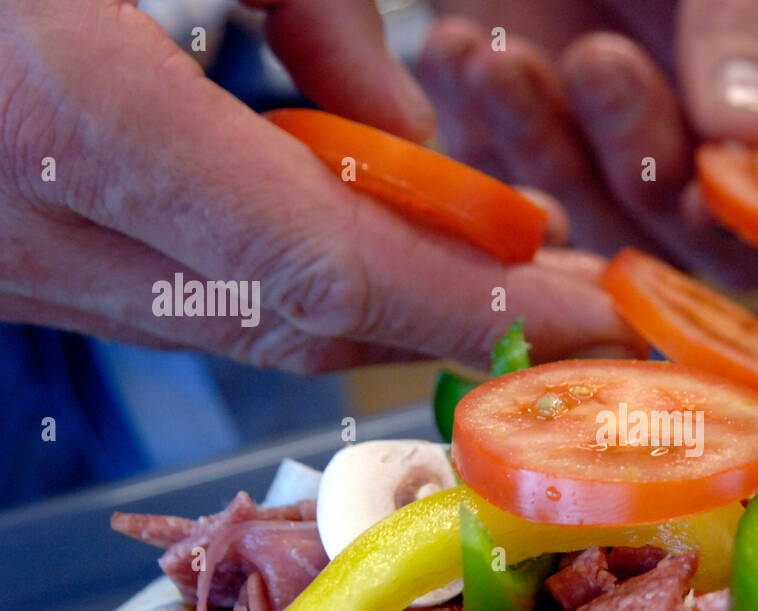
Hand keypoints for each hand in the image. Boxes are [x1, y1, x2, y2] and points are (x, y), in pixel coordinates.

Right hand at [0, 0, 643, 372]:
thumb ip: (313, 15)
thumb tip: (411, 146)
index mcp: (68, 110)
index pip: (325, 260)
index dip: (471, 298)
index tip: (591, 312)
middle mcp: (21, 223)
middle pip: (293, 320)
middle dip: (443, 316)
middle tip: (560, 294)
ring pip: (233, 325)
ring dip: (371, 302)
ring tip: (476, 257)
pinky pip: (169, 298)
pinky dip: (279, 279)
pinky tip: (344, 227)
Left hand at [417, 0, 757, 286]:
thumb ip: (747, 21)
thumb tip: (748, 135)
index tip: (712, 183)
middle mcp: (748, 153)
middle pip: (712, 241)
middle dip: (644, 160)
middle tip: (598, 62)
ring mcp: (648, 168)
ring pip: (609, 235)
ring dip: (551, 153)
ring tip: (508, 60)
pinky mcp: (555, 164)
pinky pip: (521, 196)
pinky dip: (487, 133)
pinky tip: (464, 51)